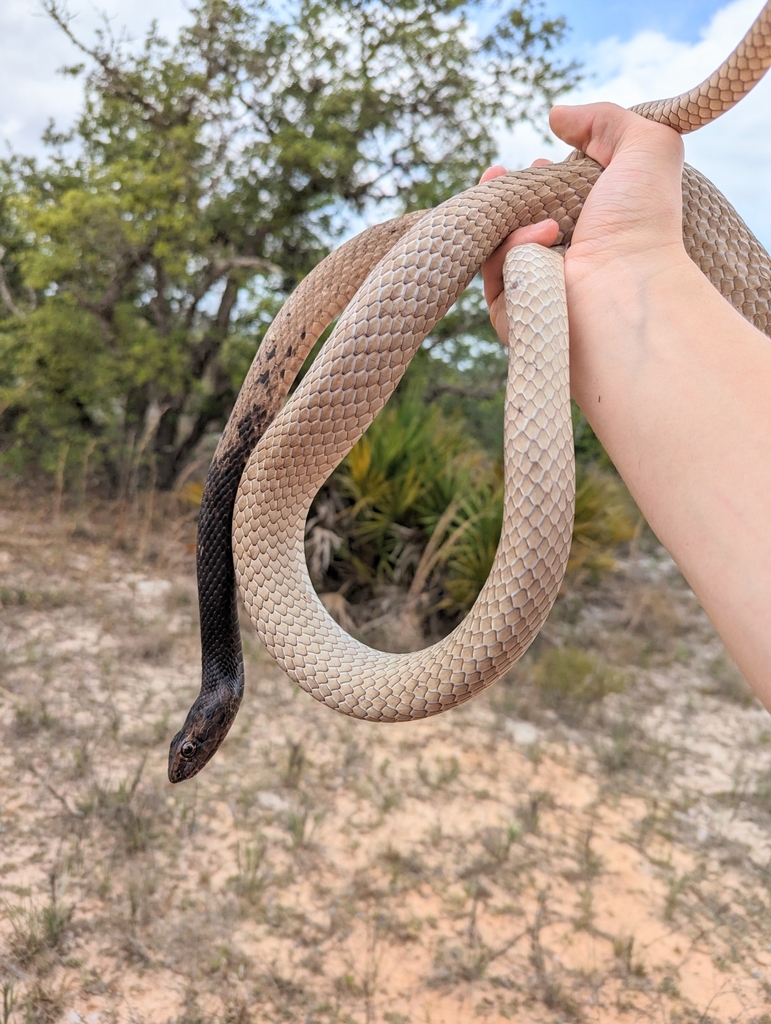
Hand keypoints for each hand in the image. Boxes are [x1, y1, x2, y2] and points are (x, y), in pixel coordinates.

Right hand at [480, 103, 687, 347]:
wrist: (625, 284)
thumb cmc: (642, 223)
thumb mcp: (644, 147)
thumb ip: (606, 119)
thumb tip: (556, 114)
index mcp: (593, 229)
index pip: (551, 203)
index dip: (538, 179)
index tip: (539, 162)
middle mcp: (564, 260)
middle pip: (515, 222)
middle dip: (506, 192)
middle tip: (502, 173)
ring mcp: (536, 285)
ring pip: (497, 244)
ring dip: (505, 213)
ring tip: (522, 198)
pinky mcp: (513, 308)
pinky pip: (493, 270)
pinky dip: (510, 247)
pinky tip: (543, 235)